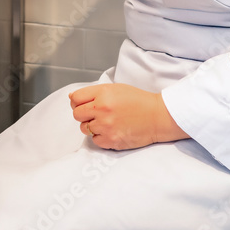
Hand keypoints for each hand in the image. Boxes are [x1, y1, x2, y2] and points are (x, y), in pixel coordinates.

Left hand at [69, 83, 188, 149]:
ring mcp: (106, 126)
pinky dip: (101, 137)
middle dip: (84, 114)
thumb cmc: (138, 101)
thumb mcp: (115, 89)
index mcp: (102, 94)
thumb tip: (72, 99)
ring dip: (92, 126)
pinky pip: (95, 141)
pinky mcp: (111, 140)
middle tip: (96, 114)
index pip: (75, 99)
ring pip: (84, 129)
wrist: (158, 116)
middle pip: (77, 115)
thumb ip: (93, 93)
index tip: (82, 104)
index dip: (77, 102)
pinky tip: (112, 131)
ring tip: (107, 122)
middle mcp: (102, 110)